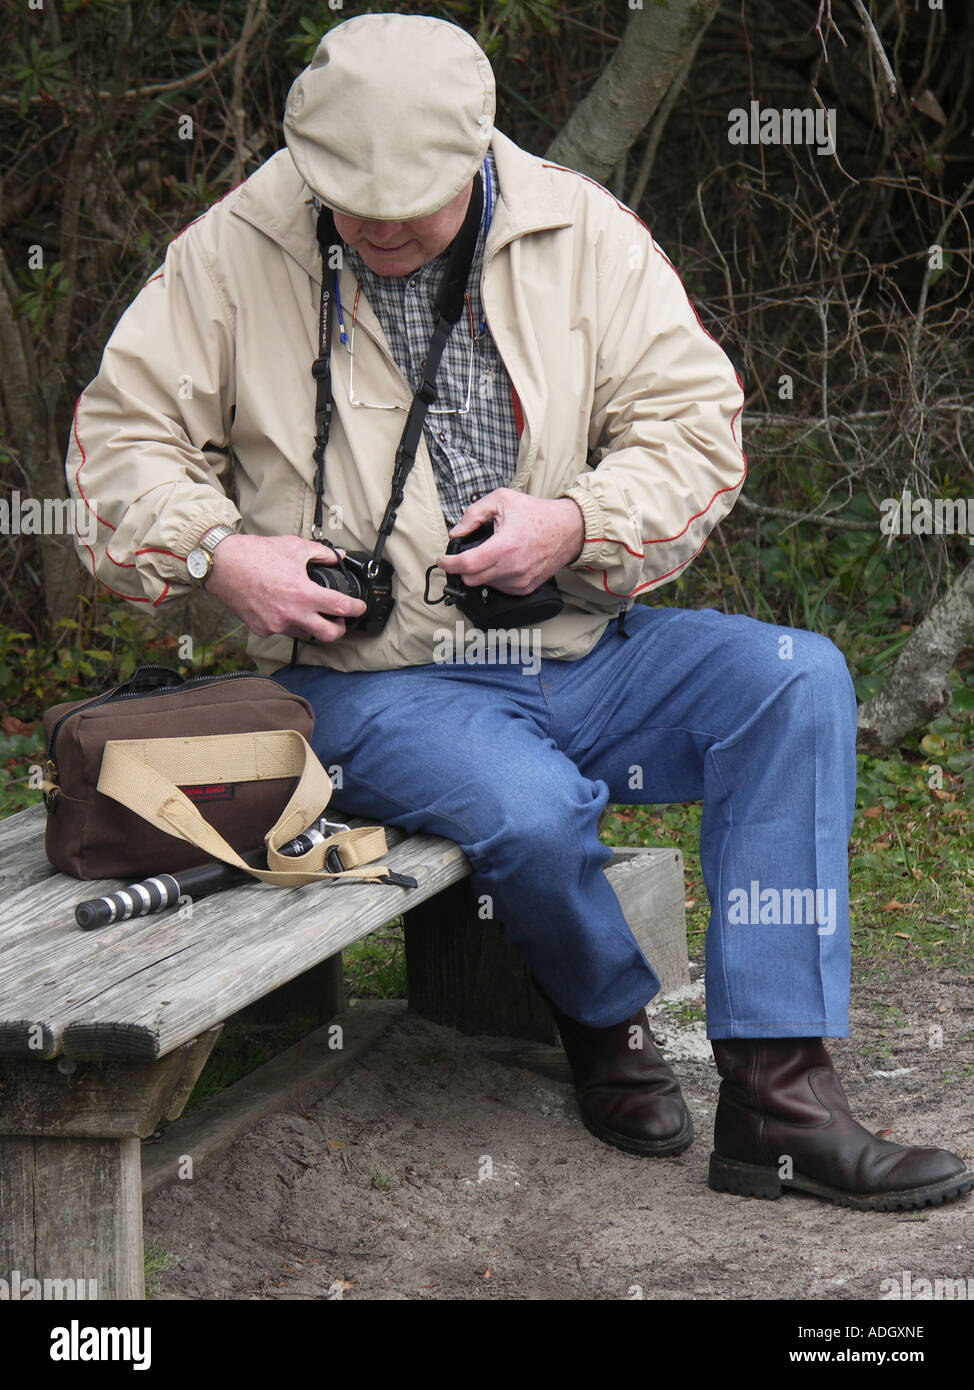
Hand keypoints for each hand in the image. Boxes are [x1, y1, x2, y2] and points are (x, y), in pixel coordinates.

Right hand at [204, 534, 366, 642]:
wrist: (223, 564)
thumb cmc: (256, 554)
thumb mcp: (295, 547)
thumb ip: (322, 554)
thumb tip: (338, 556)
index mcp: (304, 594)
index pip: (341, 608)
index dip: (356, 609)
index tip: (359, 607)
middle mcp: (292, 614)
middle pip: (328, 635)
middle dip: (340, 629)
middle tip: (340, 620)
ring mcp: (276, 625)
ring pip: (304, 633)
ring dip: (311, 624)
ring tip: (308, 609)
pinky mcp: (262, 629)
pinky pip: (282, 630)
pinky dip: (287, 621)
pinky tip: (283, 607)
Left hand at [436, 489, 584, 593]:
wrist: (569, 529)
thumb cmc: (537, 513)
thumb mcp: (502, 499)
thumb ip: (474, 514)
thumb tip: (456, 532)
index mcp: (504, 546)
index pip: (467, 564)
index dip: (449, 564)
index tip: (442, 560)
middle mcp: (512, 567)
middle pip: (471, 579)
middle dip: (462, 568)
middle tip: (463, 556)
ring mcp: (520, 580)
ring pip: (485, 585)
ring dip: (480, 572)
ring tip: (489, 555)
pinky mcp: (526, 588)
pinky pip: (500, 588)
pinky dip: (494, 578)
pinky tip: (502, 563)